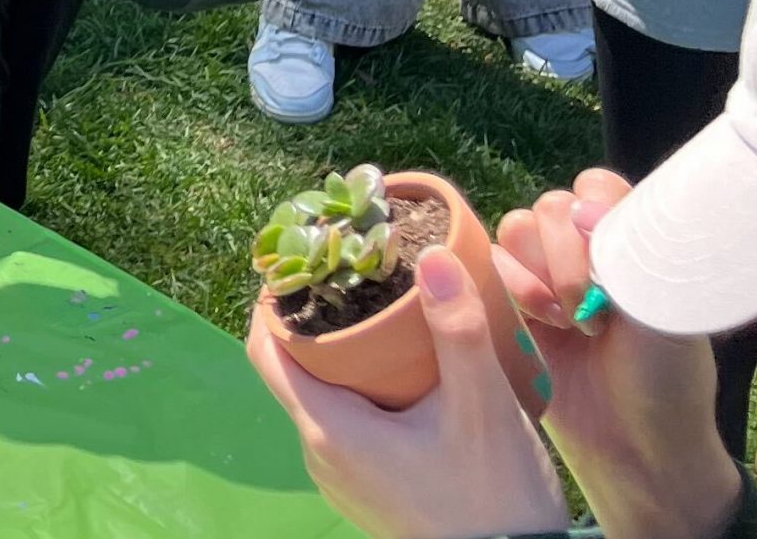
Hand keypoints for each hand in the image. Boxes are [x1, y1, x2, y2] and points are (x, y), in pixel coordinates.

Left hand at [246, 246, 567, 538]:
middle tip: (351, 274)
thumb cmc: (492, 500)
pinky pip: (346, 425)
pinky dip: (361, 390)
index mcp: (326, 429)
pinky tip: (402, 372)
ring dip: (340, 355)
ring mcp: (342, 478)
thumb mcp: (481, 409)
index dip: (274, 300)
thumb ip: (457, 332)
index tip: (304, 260)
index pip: (263, 349)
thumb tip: (433, 256)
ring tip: (379, 313)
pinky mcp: (368, 491)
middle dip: (314, 319)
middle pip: (293, 368)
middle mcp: (319, 455)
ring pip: (323, 397)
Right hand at [493, 172, 740, 537]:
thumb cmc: (662, 380)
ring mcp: (542, 274)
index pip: (596, 186)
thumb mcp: (663, 313)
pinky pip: (485, 264)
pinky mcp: (505, 301)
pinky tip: (537, 326)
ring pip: (513, 230)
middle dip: (562, 254)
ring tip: (563, 320)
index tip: (602, 250)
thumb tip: (582, 206)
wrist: (629, 444)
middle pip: (548, 206)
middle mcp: (582, 250)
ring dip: (534, 273)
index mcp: (626, 242)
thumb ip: (628, 255)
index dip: (591, 207)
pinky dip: (508, 289)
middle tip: (586, 307)